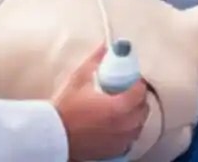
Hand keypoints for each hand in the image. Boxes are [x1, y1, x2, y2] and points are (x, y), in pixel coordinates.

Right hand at [53, 44, 149, 160]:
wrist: (54, 135)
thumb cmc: (66, 108)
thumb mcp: (80, 78)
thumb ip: (96, 60)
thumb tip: (107, 46)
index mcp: (119, 106)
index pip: (141, 91)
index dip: (137, 82)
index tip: (130, 80)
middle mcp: (124, 125)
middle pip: (143, 108)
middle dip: (137, 99)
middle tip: (126, 92)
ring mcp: (121, 140)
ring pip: (138, 125)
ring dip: (134, 115)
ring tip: (121, 108)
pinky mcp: (115, 150)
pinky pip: (130, 139)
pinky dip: (127, 131)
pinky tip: (116, 125)